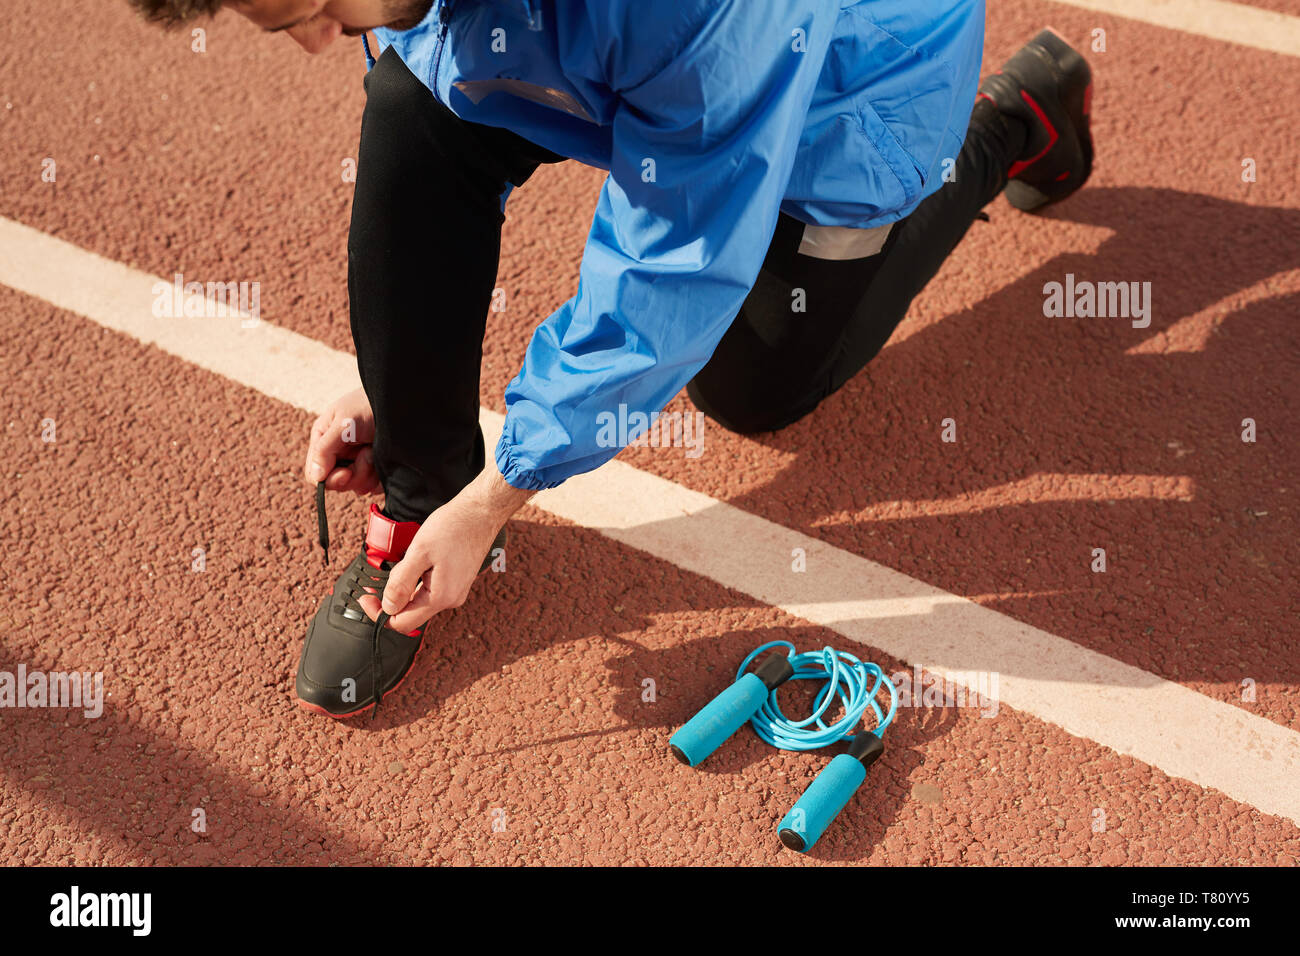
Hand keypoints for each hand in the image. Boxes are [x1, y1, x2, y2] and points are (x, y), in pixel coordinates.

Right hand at [304, 387, 379, 494]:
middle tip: (367, 455)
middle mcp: (338, 453)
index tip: (346, 473)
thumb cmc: (369, 405)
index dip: (330, 479)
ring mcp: (357, 461)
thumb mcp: (343, 424)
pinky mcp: (374, 467)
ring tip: (375, 451)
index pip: (315, 473)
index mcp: (323, 441)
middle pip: (337, 483)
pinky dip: (380, 478)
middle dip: (354, 474)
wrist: (401, 402)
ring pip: (357, 486)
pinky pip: (373, 486)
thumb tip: (315, 477)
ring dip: (369, 473)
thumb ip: (325, 449)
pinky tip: (384, 460)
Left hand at [369, 467, 533, 631]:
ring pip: (421, 600)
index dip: (380, 613)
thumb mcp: (419, 552)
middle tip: (377, 579)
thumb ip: (401, 583)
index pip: (402, 622)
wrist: (482, 511)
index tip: (365, 597)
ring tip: (403, 562)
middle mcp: (451, 599)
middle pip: (411, 613)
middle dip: (391, 600)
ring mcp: (456, 591)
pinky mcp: (458, 581)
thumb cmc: (453, 527)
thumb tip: (388, 607)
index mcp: (440, 597)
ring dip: (405, 588)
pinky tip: (418, 561)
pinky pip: (431, 590)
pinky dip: (418, 581)